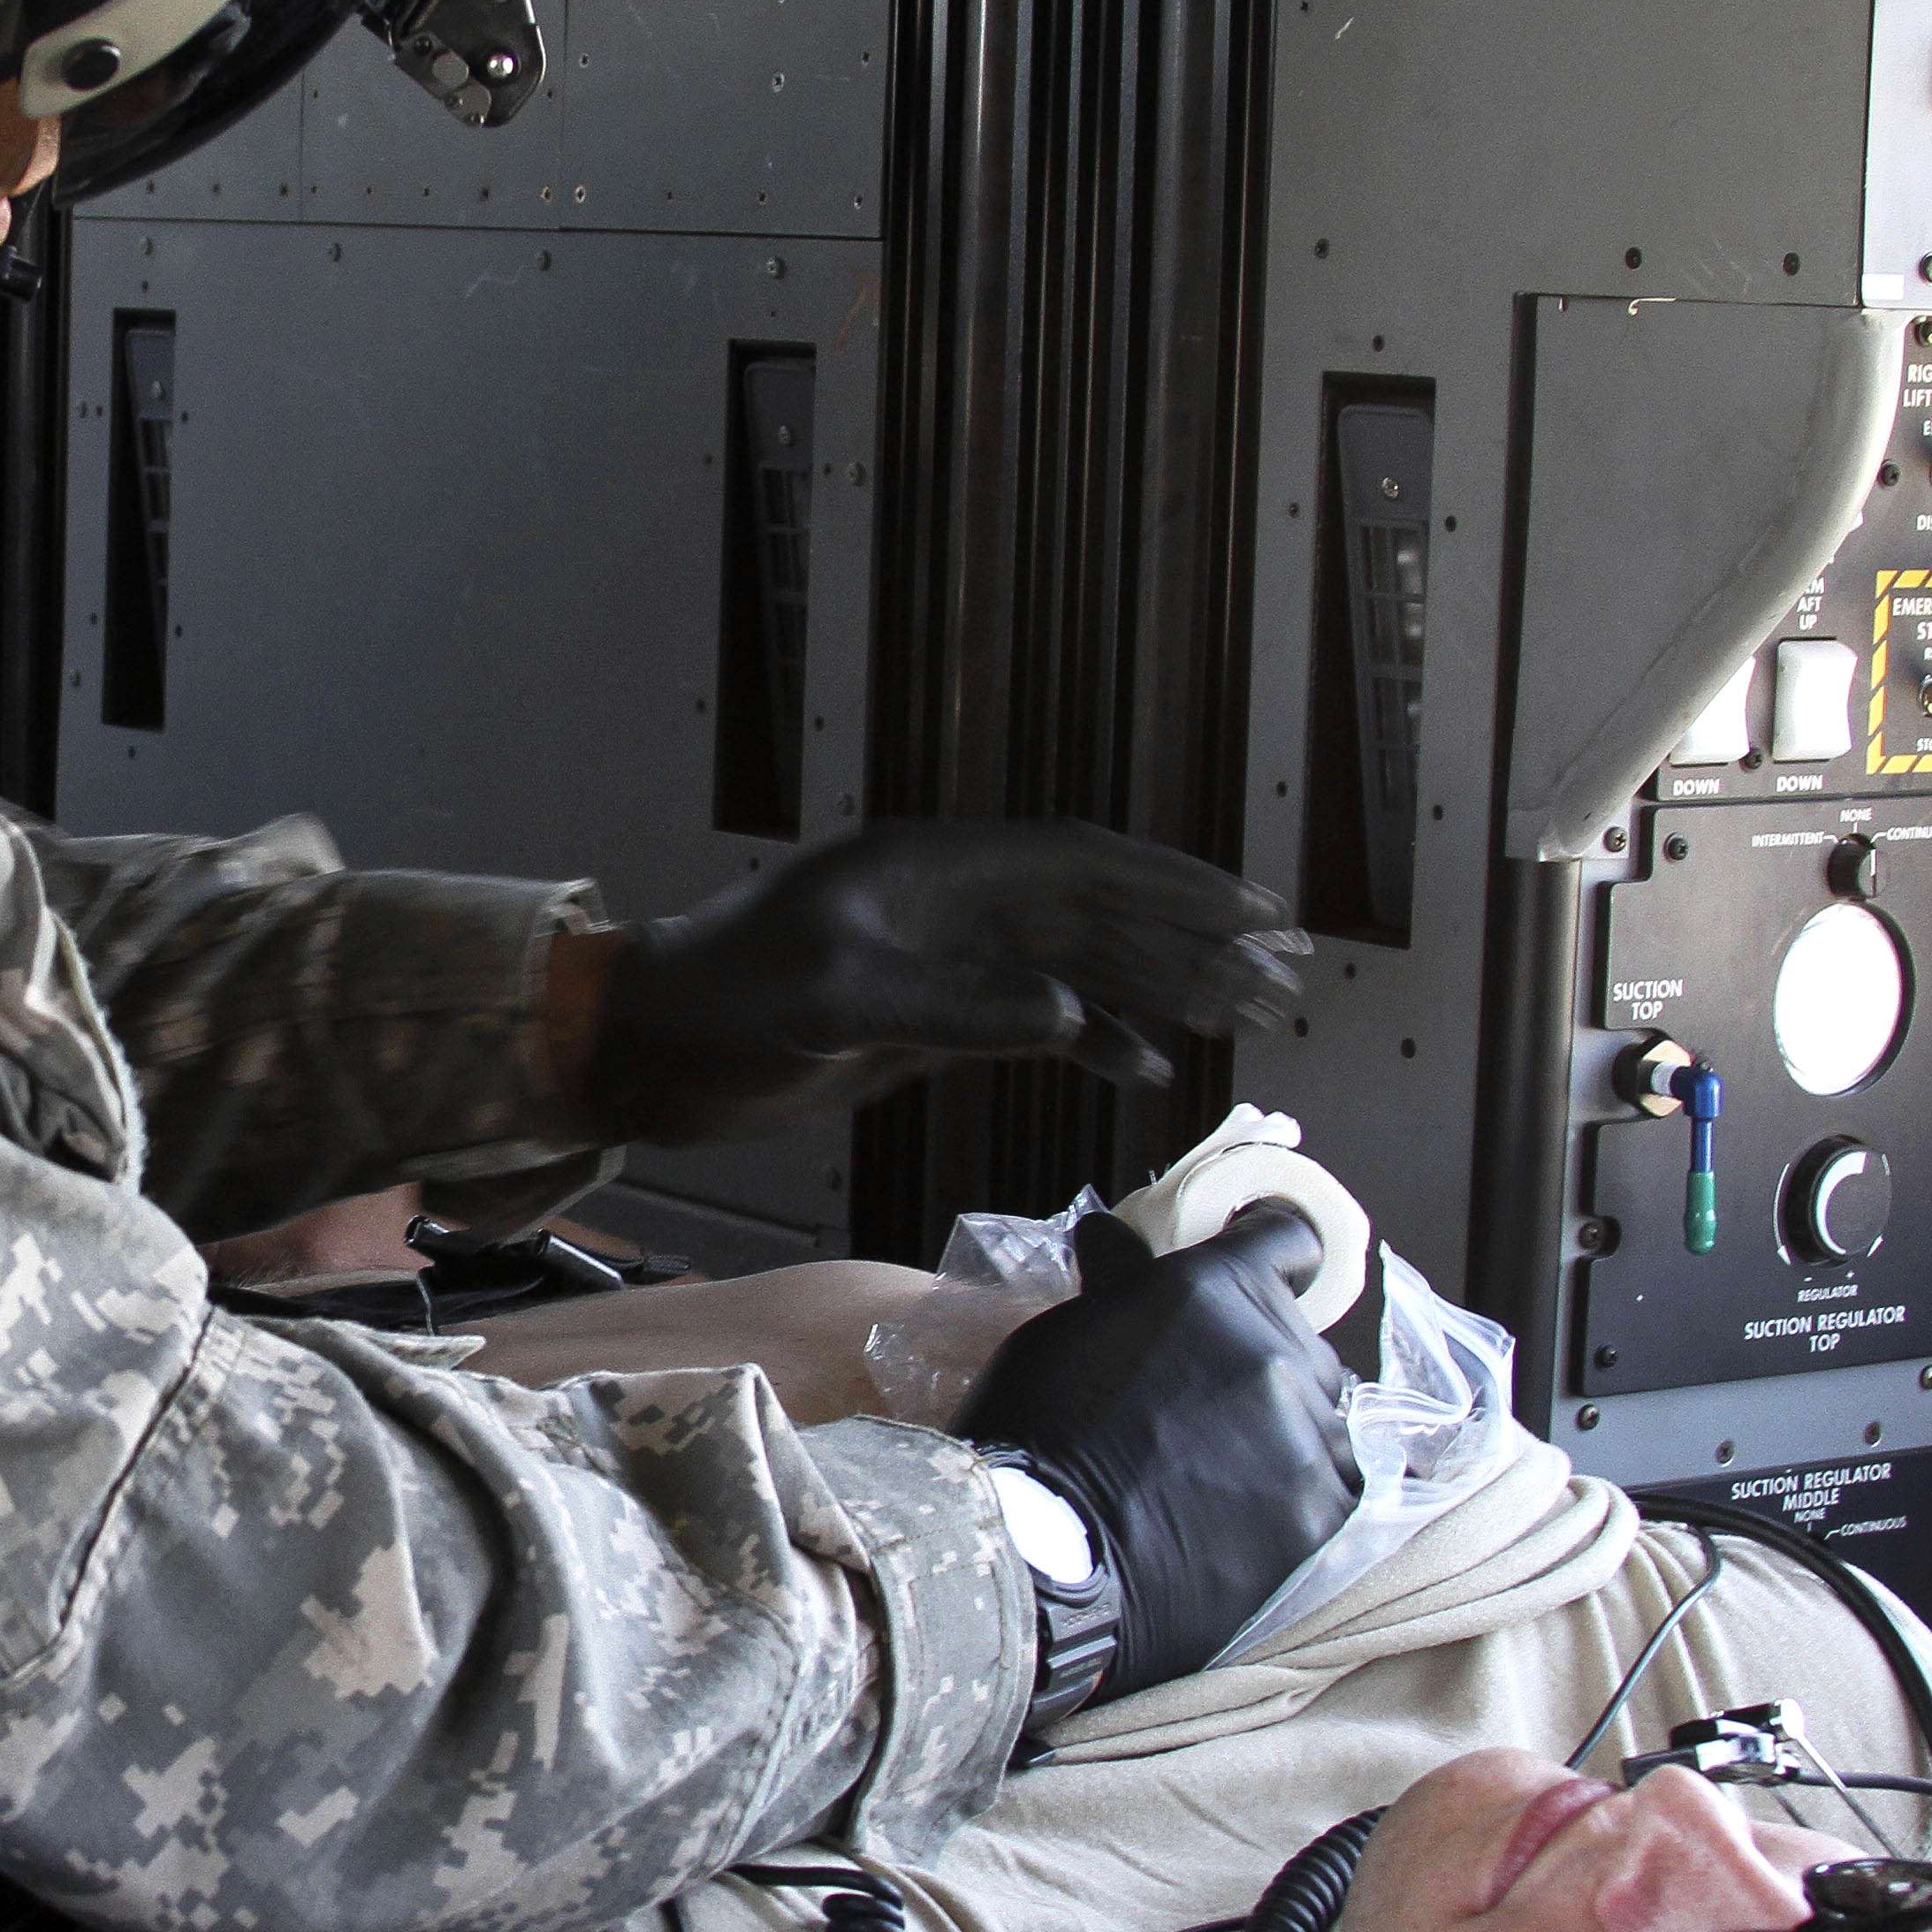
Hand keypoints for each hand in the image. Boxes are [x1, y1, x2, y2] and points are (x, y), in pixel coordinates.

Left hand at [577, 821, 1297, 1146]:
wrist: (648, 1051)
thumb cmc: (721, 1008)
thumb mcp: (830, 1002)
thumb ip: (949, 1006)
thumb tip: (1069, 1013)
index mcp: (933, 872)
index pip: (1080, 864)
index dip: (1172, 884)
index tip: (1254, 909)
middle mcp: (951, 905)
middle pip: (1097, 912)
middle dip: (1191, 937)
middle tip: (1283, 970)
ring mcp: (943, 961)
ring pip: (1078, 965)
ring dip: (1160, 985)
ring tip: (1247, 1012)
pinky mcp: (928, 1018)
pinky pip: (1036, 1018)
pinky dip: (1096, 1037)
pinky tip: (1149, 1067)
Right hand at [952, 1214, 1360, 1692]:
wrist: (1044, 1560)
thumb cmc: (1035, 1438)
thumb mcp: (1066, 1334)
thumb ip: (1121, 1285)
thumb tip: (1117, 1241)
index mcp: (1213, 1290)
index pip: (1286, 1239)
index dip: (1276, 1251)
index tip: (1271, 1265)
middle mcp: (1273, 1351)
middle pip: (1301, 1338)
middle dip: (1262, 1361)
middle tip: (1208, 1404)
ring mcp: (1306, 1435)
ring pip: (1320, 1418)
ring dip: (1282, 1434)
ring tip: (1220, 1476)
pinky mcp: (1323, 1514)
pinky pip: (1332, 1489)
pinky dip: (1296, 1498)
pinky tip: (1245, 1520)